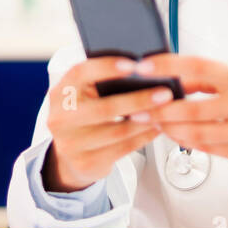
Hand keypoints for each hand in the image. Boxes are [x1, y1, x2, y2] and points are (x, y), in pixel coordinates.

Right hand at [43, 57, 171, 191]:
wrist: (69, 155)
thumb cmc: (83, 115)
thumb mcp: (83, 95)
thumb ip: (101, 82)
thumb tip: (141, 68)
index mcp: (60, 92)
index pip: (81, 73)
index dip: (107, 67)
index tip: (135, 65)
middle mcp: (60, 118)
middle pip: (105, 108)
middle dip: (139, 100)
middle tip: (164, 93)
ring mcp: (71, 144)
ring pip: (118, 131)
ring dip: (146, 120)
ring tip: (166, 111)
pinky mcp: (87, 162)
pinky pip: (123, 148)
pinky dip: (144, 137)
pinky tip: (157, 128)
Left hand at [135, 54, 227, 170]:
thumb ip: (213, 80)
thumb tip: (176, 80)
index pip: (197, 68)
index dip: (166, 67)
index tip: (142, 67)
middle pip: (190, 110)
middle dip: (158, 110)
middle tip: (138, 107)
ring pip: (196, 135)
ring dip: (170, 130)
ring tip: (155, 124)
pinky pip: (209, 149)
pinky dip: (189, 143)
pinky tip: (178, 136)